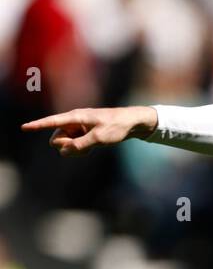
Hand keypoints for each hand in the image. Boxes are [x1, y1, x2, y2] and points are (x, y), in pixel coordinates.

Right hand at [21, 105, 158, 155]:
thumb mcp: (100, 138)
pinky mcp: (84, 135)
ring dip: (74, 150)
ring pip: (66, 144)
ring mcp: (79, 129)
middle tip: (84, 147)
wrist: (132, 123)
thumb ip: (81, 145)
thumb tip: (64, 151)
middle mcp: (74, 122)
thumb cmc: (117, 126)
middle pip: (57, 138)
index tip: (24, 127)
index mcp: (76, 117)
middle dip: (66, 146)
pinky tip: (92, 148)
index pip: (52, 122)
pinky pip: (74, 146)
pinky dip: (80, 150)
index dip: (38, 125)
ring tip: (92, 146)